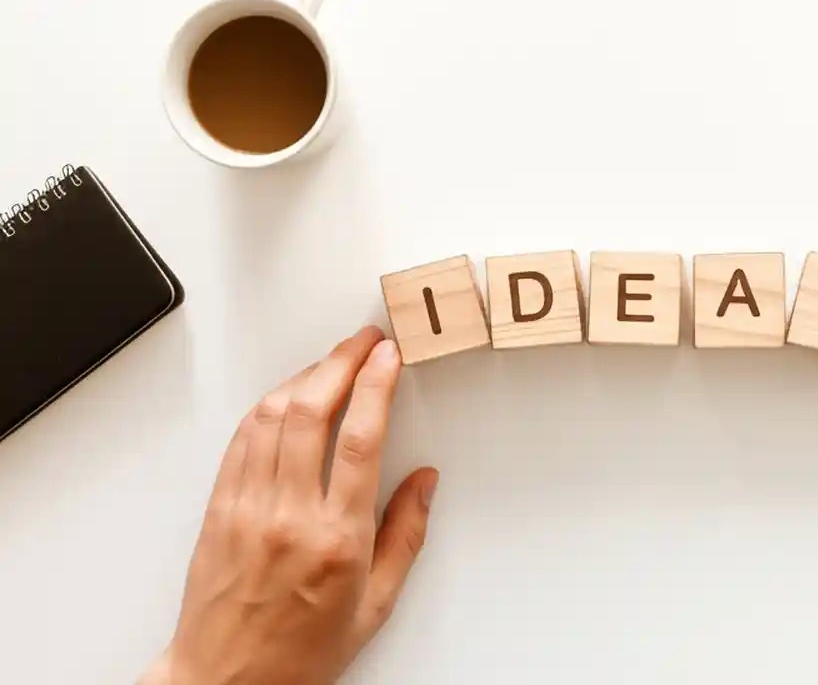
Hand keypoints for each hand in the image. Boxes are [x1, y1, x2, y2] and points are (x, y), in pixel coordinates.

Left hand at [142, 326, 436, 684]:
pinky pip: (242, 439)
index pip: (359, 439)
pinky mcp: (219, 508)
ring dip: (305, 376)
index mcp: (337, 539)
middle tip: (365, 341)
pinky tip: (288, 395)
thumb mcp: (376, 604)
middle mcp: (289, 515)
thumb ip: (405, 536)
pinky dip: (268, 405)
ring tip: (332, 361)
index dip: (377, 385)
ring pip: (273, 416)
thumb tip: (425, 482)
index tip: (390, 356)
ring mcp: (248, 508)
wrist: (226, 680)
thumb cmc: (301, 651)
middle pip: (312, 412)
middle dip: (342, 361)